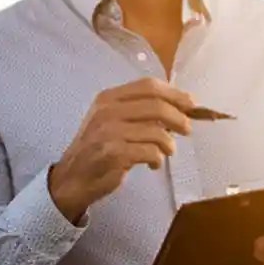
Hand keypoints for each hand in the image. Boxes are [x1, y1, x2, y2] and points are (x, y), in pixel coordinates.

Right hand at [48, 78, 194, 223]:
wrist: (72, 178)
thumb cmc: (97, 149)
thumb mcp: (111, 122)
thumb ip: (138, 112)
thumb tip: (179, 107)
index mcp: (108, 98)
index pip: (148, 86)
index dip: (174, 94)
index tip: (191, 104)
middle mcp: (107, 111)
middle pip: (156, 106)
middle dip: (179, 118)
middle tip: (187, 129)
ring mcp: (109, 132)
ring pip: (156, 131)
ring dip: (169, 144)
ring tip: (167, 151)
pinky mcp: (114, 154)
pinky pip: (150, 152)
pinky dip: (157, 159)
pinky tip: (152, 164)